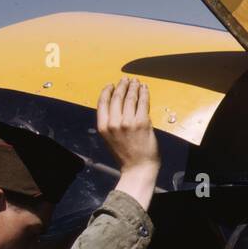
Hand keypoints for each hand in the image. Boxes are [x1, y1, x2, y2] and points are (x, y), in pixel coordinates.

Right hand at [98, 77, 160, 208]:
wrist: (138, 168)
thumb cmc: (125, 155)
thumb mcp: (109, 139)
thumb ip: (110, 123)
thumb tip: (115, 106)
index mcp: (103, 126)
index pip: (103, 102)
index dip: (107, 91)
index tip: (111, 85)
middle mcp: (114, 123)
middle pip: (117, 97)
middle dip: (122, 86)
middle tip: (126, 80)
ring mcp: (129, 122)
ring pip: (130, 98)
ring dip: (134, 87)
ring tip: (136, 82)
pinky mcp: (143, 123)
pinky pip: (143, 103)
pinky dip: (144, 93)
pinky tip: (144, 88)